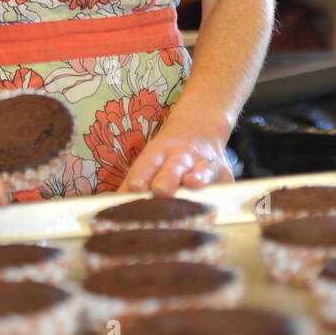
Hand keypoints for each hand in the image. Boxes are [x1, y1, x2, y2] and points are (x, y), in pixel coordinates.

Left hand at [116, 124, 234, 196]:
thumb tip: (112, 205)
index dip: (141, 175)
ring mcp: (204, 163)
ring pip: (200, 171)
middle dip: (168, 178)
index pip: (148, 162)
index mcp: (159, 152)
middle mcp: (182, 155)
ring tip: (191, 184)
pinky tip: (214, 201)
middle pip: (174, 166)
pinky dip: (217, 192)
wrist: (200, 129)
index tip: (134, 187)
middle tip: (161, 190)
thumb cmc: (168, 155)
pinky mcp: (223, 174)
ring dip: (196, 178)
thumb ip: (135, 182)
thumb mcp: (150, 159)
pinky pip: (221, 184)